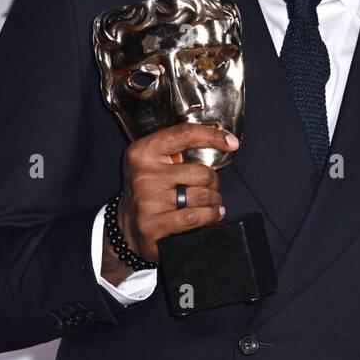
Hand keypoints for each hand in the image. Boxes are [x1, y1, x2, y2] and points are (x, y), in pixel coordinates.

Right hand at [110, 122, 238, 266]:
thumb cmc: (150, 189)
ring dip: (214, 202)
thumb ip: (181, 148)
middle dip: (214, 183)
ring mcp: (146, 201)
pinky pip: (195, 217)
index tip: (232, 142)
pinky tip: (211, 216)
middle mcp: (143, 174)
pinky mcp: (152, 225)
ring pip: (203, 196)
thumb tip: (226, 139)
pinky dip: (210, 216)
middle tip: (209, 188)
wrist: (127, 225)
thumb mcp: (157, 161)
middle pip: (202, 172)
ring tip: (209, 204)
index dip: (213, 136)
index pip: (185, 134)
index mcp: (143, 152)